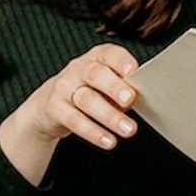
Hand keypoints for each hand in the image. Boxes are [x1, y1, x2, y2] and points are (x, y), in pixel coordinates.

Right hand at [0, 44, 140, 184]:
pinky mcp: (55, 108)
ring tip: (129, 129)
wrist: (50, 103)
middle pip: (96, 75)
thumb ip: (125, 86)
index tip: (133, 70)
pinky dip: (93, 132)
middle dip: (114, 87)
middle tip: (130, 100)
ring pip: (87, 100)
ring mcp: (64, 88)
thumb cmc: (90, 90)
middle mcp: (78, 69)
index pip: (109, 54)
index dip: (120, 61)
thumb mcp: (107, 83)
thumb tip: (145, 98)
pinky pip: (74, 120)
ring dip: (110, 116)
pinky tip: (109, 141)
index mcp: (97, 58)